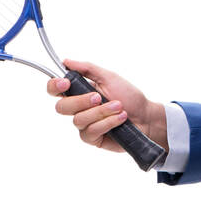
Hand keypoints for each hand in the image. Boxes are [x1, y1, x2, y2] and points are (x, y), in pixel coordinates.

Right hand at [45, 58, 168, 154]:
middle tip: (99, 97)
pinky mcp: (92, 138)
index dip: (54, 86)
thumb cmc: (129, 96)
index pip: (55, 89)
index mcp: (79, 91)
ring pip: (79, 120)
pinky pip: (91, 131)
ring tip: (119, 107)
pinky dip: (107, 122)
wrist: (146, 117)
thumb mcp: (109, 77)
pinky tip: (121, 119)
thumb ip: (87, 69)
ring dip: (101, 112)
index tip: (66, 82)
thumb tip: (66, 61)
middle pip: (62, 107)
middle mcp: (78, 109)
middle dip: (81, 101)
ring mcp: (84, 125)